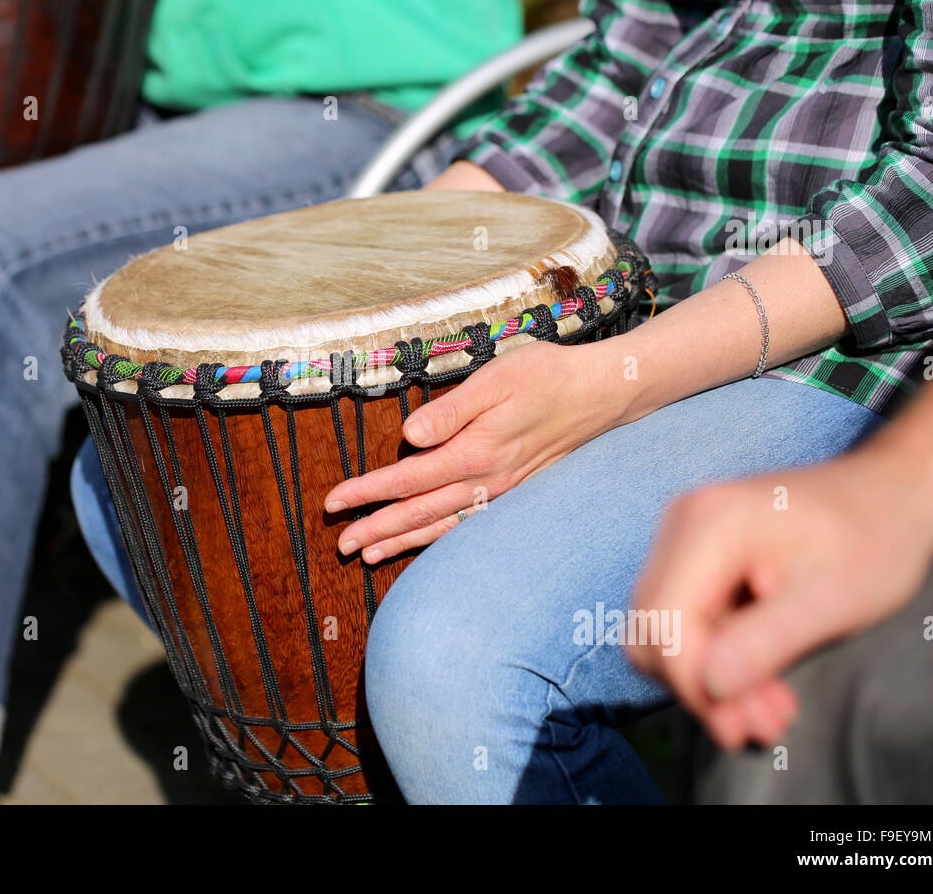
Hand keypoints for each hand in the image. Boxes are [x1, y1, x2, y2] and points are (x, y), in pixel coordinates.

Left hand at [323, 338, 634, 562]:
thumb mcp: (496, 379)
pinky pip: (466, 525)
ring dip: (401, 541)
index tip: (332, 503)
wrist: (600, 394)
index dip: (366, 493)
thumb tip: (409, 435)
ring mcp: (500, 491)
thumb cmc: (544, 377)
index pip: (407, 480)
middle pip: (418, 512)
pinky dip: (437, 538)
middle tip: (339, 544)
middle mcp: (485, 480)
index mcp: (474, 452)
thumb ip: (451, 410)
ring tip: (367, 555)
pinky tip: (421, 544)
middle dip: (376, 529)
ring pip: (441, 525)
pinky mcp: (512, 492)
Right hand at [627, 452, 932, 750]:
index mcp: (711, 523)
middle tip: (765, 723)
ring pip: (660, 633)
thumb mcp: (835, 599)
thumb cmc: (873, 539)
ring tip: (771, 707)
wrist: (888, 495)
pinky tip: (762, 680)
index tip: (742, 728)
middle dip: (701, 688)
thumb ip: (767, 642)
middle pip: (651, 630)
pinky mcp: (691, 558)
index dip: (694, 684)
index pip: (665, 621)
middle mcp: (681, 524)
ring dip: (707, 682)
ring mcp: (681, 539)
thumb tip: (710, 687)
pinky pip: (680, 623)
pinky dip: (713, 661)